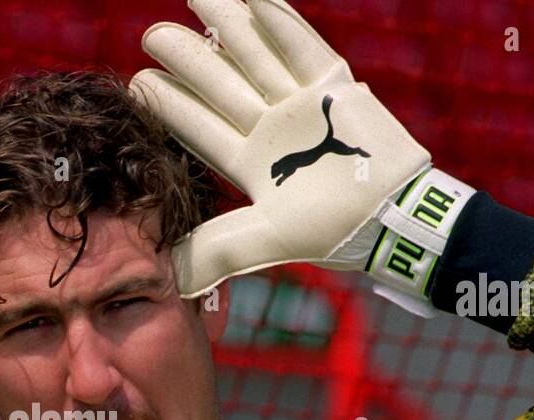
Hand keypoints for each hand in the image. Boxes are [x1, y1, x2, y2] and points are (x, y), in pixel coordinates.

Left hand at [131, 0, 468, 306]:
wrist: (393, 218)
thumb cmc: (333, 232)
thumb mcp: (264, 241)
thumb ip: (215, 251)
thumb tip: (166, 280)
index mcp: (253, 163)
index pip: (202, 127)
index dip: (171, 105)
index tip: (139, 82)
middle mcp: (273, 128)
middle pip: (223, 85)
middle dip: (189, 60)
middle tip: (152, 34)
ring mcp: (303, 104)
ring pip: (257, 57)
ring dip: (226, 27)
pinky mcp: (336, 87)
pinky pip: (303, 46)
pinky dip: (281, 21)